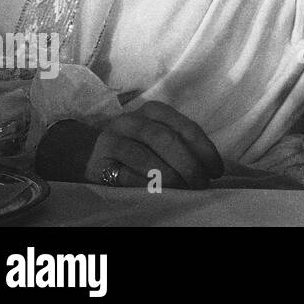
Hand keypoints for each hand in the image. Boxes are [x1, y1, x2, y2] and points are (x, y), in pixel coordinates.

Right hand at [82, 102, 223, 188]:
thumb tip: (210, 168)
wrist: (87, 153)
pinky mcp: (99, 163)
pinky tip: (161, 193)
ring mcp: (113, 140)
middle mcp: (132, 121)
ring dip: (170, 176)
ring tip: (184, 190)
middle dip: (189, 164)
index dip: (205, 150)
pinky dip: (147, 185)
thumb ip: (181, 144)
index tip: (216, 170)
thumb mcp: (158, 136)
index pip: (185, 127)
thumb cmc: (135, 145)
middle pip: (166, 140)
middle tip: (201, 183)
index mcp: (154, 111)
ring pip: (146, 157)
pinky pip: (127, 176)